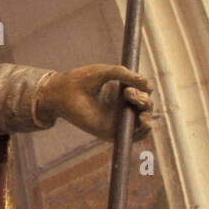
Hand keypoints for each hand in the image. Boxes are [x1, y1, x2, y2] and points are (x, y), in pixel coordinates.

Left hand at [38, 65, 153, 141]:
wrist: (61, 93)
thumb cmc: (80, 80)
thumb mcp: (106, 72)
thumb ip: (125, 75)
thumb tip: (147, 85)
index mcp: (120, 92)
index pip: (143, 92)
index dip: (145, 87)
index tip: (130, 83)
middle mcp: (121, 106)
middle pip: (146, 105)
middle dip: (144, 99)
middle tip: (128, 92)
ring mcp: (117, 120)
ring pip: (144, 119)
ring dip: (147, 111)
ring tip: (135, 101)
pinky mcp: (111, 132)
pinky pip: (135, 136)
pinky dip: (145, 130)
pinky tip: (145, 121)